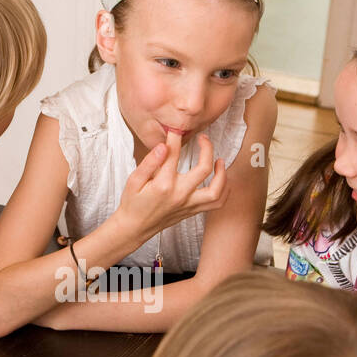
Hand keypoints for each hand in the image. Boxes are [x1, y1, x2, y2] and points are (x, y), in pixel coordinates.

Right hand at [115, 130, 229, 242]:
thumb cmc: (132, 203)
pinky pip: (216, 204)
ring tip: (219, 160)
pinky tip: (222, 180)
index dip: (175, 137)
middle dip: (207, 148)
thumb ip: (149, 163)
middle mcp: (180, 195)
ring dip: (222, 174)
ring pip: (216, 190)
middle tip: (203, 138)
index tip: (176, 128)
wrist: (134, 228)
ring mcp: (188, 205)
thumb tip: (163, 146)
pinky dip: (224, 191)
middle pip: (204, 168)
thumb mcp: (133, 181)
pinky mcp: (192, 211)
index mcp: (164, 185)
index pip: (174, 154)